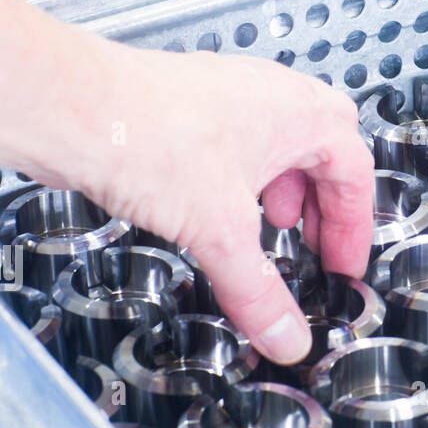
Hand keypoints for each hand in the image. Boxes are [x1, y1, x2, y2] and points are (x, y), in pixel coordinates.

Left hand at [82, 46, 373, 364]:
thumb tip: (285, 332)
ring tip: (270, 226)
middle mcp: (270, 94)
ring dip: (285, 187)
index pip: (354, 173)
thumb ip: (257, 291)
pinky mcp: (189, 105)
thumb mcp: (219, 230)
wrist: (72, 108)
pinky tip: (216, 206)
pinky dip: (242, 178)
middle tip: (316, 243)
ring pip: (280, 141)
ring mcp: (229, 94)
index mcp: (300, 112)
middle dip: (325, 202)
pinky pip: (238, 142)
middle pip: (326, 148)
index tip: (341, 265)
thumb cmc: (146, 133)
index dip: (354, 227)